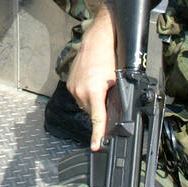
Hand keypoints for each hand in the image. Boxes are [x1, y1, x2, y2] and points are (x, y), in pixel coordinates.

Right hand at [67, 9, 116, 149]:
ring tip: (100, 85)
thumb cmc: (109, 56)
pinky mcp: (70, 82)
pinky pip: (79, 95)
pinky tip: (93, 83)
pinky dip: (87, 93)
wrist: (97, 39)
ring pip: (85, 104)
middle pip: (91, 111)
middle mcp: (80, 90)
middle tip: (108, 97)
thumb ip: (114, 98)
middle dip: (99, 109)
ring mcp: (73, 86)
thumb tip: (116, 113)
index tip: (96, 146)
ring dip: (93, 101)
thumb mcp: (117, 79)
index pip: (97, 118)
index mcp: (94, 90)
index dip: (97, 134)